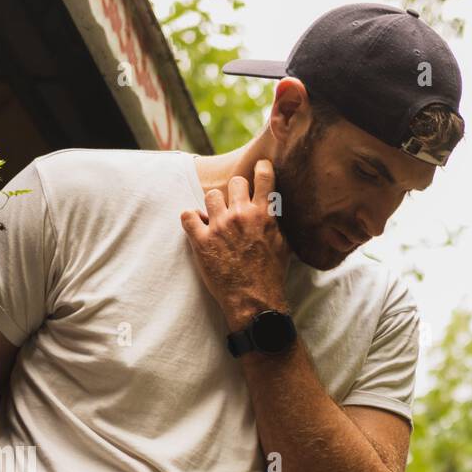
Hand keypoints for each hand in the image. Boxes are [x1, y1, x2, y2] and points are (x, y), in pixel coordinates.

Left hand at [180, 158, 291, 329]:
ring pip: (211, 195)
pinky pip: (187, 215)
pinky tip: (198, 227)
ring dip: (214, 206)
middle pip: (235, 182)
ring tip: (217, 220)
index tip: (258, 170)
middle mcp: (241, 215)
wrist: (255, 302)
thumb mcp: (284, 246)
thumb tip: (273, 210)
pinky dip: (191, 220)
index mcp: (264, 214)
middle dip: (235, 192)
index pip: (263, 176)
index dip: (260, 169)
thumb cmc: (272, 276)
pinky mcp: (201, 241)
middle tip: (235, 206)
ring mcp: (219, 227)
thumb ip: (275, 223)